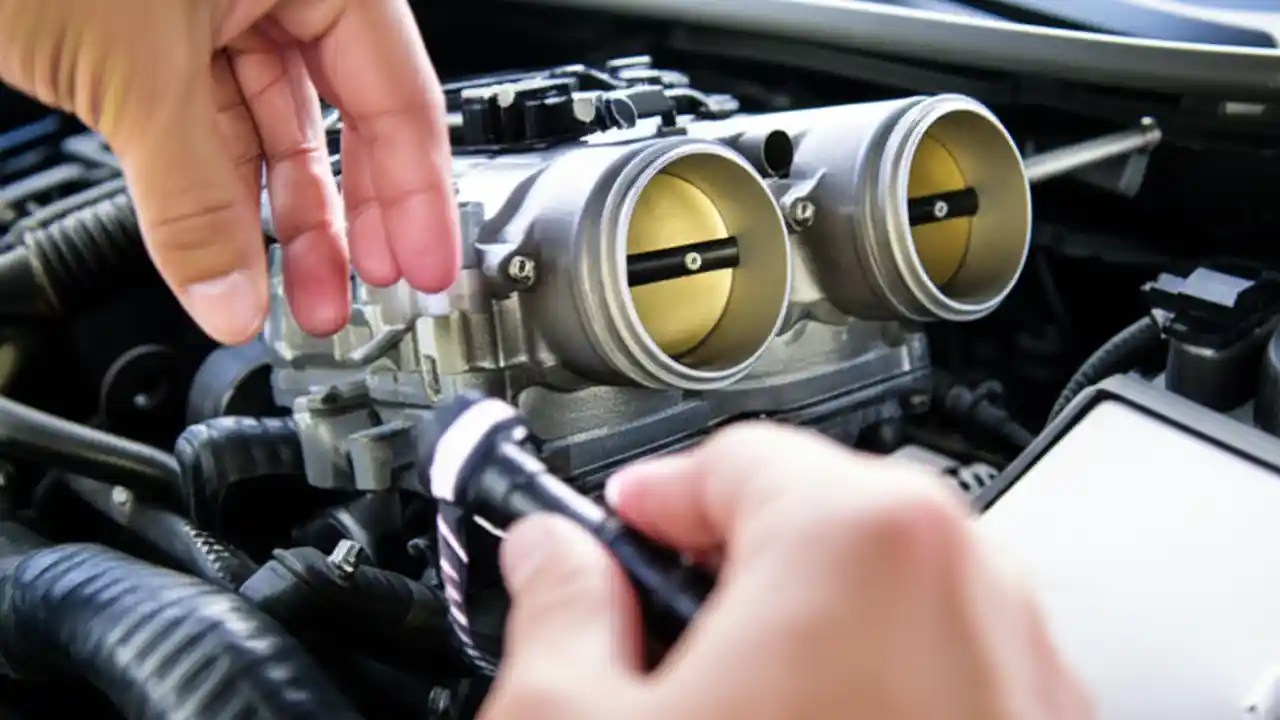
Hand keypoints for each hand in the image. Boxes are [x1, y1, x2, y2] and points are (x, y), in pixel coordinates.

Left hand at [0, 0, 458, 343]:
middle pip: (344, 116)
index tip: (424, 269)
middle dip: (351, 218)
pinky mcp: (153, 37)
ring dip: (282, 219)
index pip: (398, 92)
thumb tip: (232, 297)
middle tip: (368, 293)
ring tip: (301, 299)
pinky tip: (230, 254)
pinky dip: (215, 192)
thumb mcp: (134, 72)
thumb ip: (193, 198)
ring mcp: (212, 7)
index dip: (415, 194)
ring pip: (269, 129)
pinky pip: (204, 127)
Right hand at [482, 423, 1092, 718]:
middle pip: (816, 516)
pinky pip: (950, 665)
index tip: (613, 523)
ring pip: (889, 593)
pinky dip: (882, 680)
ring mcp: (1027, 669)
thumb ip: (557, 608)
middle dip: (729, 561)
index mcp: (861, 540)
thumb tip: (547, 556)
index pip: (730, 454)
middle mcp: (974, 586)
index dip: (646, 492)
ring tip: (735, 699)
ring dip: (807, 625)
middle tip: (660, 625)